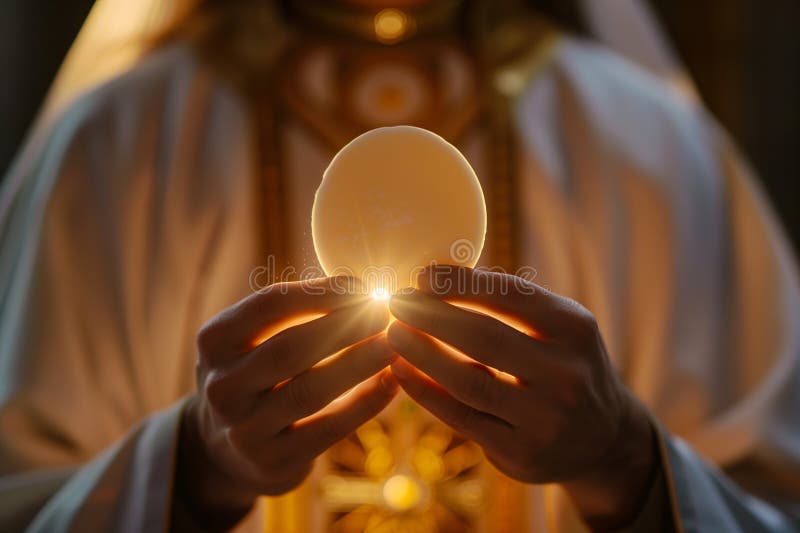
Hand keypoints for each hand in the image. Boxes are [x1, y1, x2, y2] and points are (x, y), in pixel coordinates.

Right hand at [176, 277, 397, 528]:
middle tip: (385, 313)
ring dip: (358, 364)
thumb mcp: (253, 339)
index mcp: (214, 341)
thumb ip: (294, 312)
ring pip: (309, 392)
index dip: (319, 293)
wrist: (226, 449)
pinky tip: (391, 383)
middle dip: (342, 327)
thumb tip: (361, 287)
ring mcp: (243, 430)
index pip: (268, 306)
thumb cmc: (256, 374)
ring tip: (393, 344)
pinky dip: (364, 404)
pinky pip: (327, 429)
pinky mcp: (272, 462)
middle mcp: (221, 386)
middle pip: (289, 349)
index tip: (361, 285)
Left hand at [386, 266, 657, 530]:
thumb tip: (439, 275)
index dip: (461, 283)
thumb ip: (511, 302)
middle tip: (396, 301)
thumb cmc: (564, 364)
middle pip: (484, 337)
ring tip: (392, 333)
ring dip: (422, 354)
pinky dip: (425, 392)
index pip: (511, 295)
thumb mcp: (559, 326)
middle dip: (432, 316)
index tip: (422, 274)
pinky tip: (401, 371)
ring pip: (468, 381)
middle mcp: (566, 373)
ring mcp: (545, 418)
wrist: (604, 438)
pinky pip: (461, 418)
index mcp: (575, 328)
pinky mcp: (521, 453)